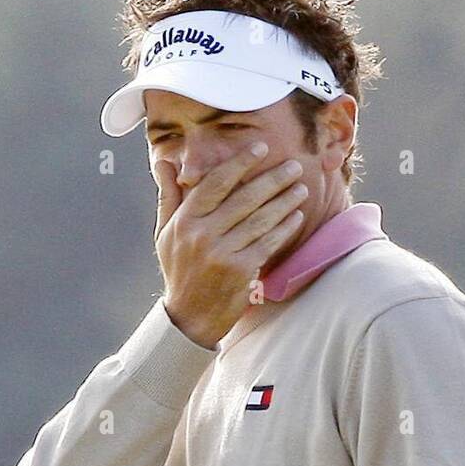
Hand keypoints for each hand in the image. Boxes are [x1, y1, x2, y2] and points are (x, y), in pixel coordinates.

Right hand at [153, 142, 308, 348]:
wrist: (189, 317)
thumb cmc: (179, 270)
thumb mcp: (165, 233)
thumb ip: (169, 195)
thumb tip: (163, 160)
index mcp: (185, 220)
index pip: (215, 183)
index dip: (240, 163)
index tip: (260, 148)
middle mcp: (202, 234)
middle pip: (243, 198)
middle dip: (272, 179)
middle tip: (293, 166)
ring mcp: (222, 254)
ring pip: (259, 220)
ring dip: (283, 202)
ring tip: (300, 189)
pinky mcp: (240, 271)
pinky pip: (267, 244)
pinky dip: (284, 229)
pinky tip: (296, 218)